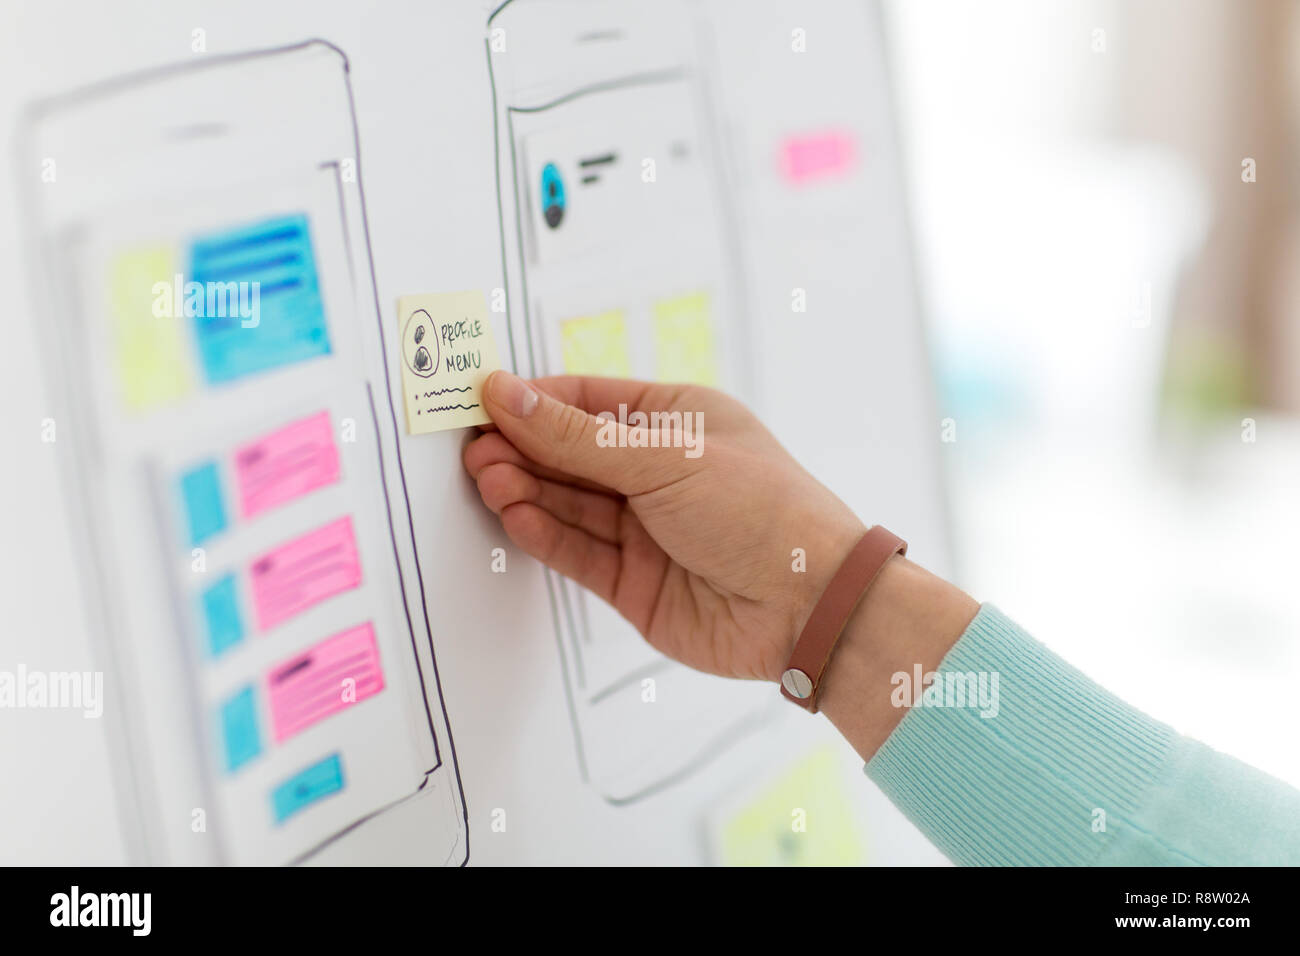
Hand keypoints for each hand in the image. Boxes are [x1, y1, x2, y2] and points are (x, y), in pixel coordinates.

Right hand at [463, 371, 865, 682]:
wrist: (810, 606)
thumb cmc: (760, 510)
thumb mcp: (666, 457)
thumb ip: (577, 436)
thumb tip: (507, 395)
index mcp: (679, 420)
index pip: (591, 402)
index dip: (537, 401)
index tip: (484, 399)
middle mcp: (659, 472)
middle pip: (572, 454)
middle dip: (524, 448)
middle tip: (474, 446)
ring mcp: (645, 529)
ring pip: (569, 503)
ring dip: (526, 490)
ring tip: (487, 478)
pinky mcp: (632, 582)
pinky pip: (577, 552)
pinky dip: (545, 534)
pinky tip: (515, 515)